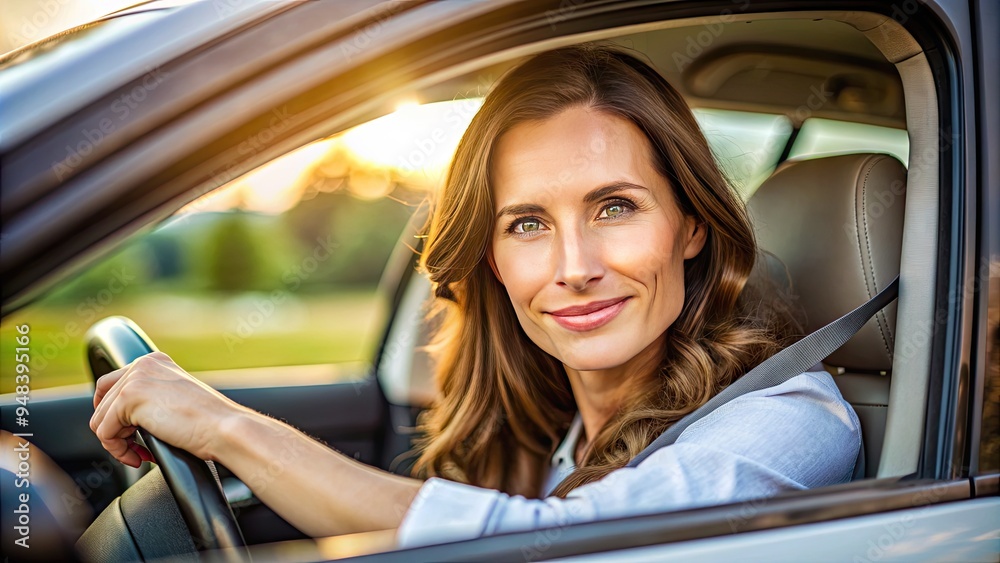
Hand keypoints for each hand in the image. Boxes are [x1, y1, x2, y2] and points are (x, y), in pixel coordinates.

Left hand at [90, 352, 244, 466]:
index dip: (113, 414)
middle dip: (115, 432)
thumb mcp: (175, 399)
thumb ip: (151, 398)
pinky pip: (105, 432)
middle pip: (102, 403)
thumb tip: (124, 420)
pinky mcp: (129, 398)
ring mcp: (135, 379)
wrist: (223, 428)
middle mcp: (142, 365)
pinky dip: (118, 451)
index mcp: (154, 362)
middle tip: (136, 449)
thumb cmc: (209, 422)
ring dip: (117, 443)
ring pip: (99, 420)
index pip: (111, 385)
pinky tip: (141, 456)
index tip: (127, 434)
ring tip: (139, 454)